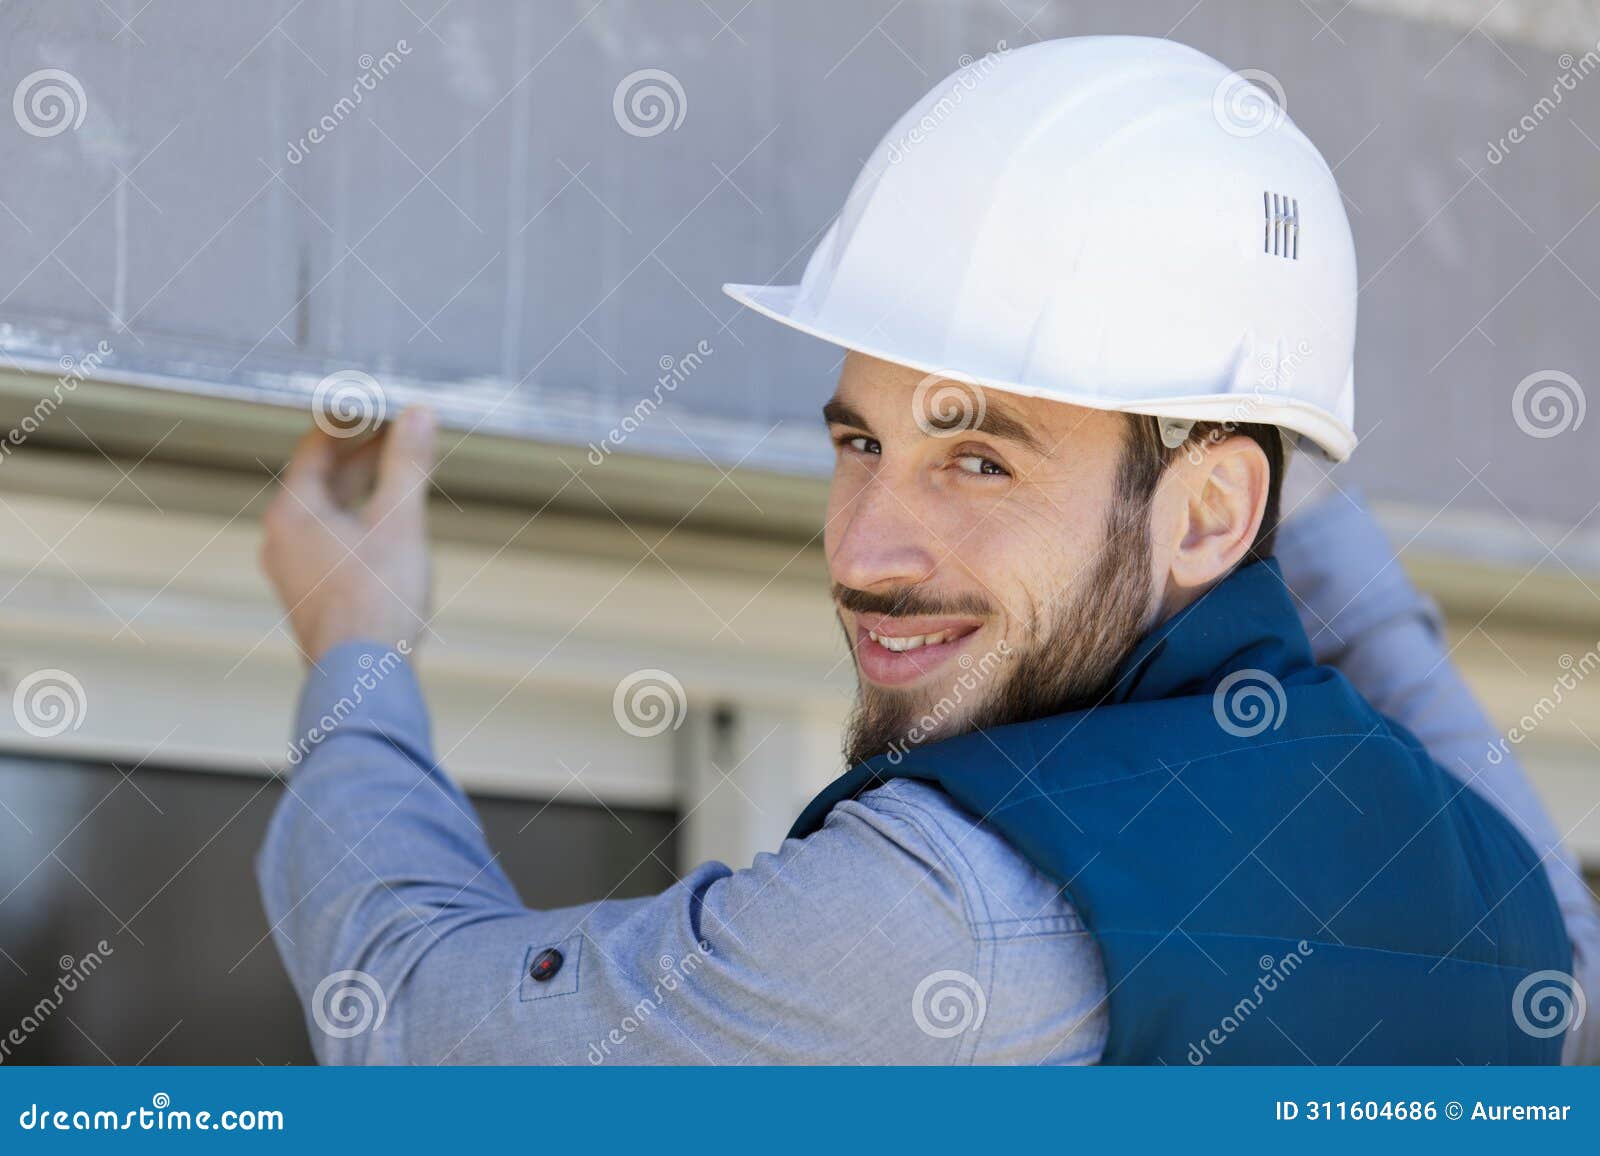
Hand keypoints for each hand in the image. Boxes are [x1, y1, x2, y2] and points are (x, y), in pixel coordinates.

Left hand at [260, 406, 437, 663]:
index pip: (316, 448)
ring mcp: (295, 571)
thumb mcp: (400, 521)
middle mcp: (283, 540)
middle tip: (400, 436)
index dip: (351, 423)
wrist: (363, 678)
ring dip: (363, 491)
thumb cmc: (374, 602)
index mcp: (292, 513)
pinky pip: (332, 543)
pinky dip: (359, 523)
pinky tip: (390, 530)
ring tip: (402, 476)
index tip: (380, 407)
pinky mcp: (313, 596)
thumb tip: (418, 417)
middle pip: (321, 481)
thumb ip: (407, 465)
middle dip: (362, 457)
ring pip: (328, 514)